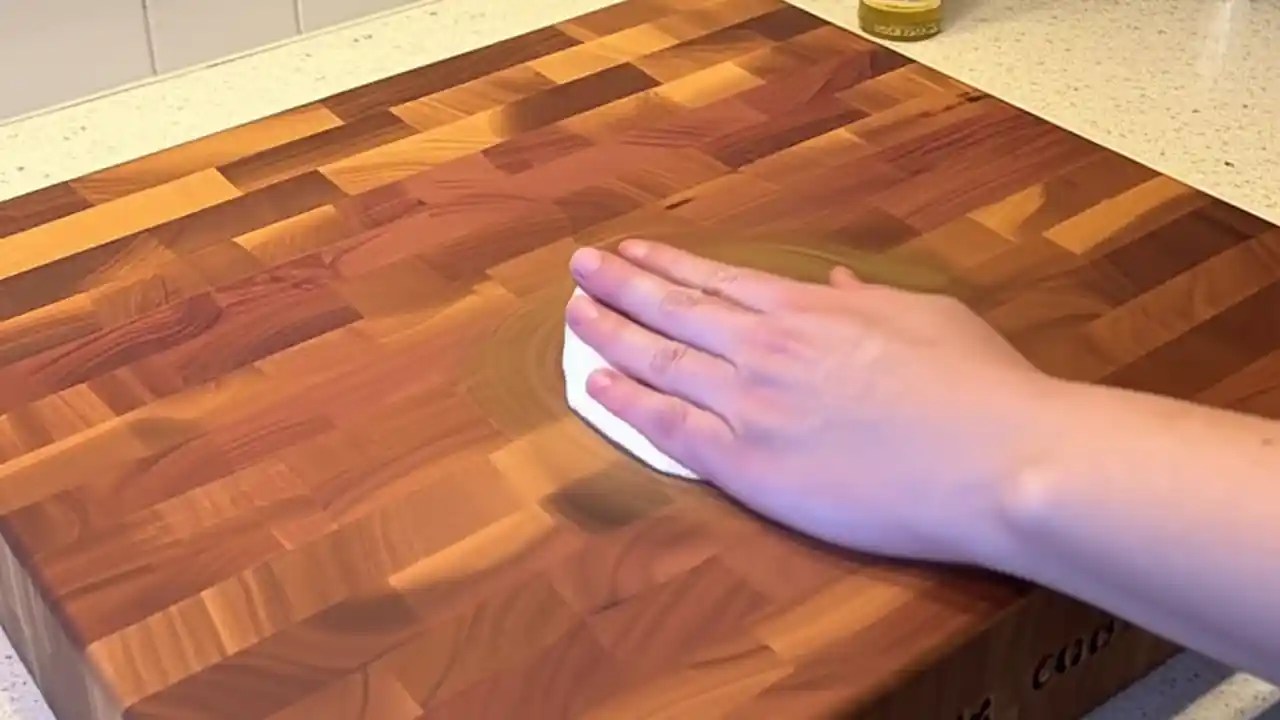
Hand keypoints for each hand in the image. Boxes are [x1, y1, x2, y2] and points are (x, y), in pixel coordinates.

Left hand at [565, 240, 1060, 567]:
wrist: (995, 460)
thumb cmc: (979, 386)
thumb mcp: (928, 314)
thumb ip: (869, 298)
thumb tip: (839, 283)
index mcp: (810, 310)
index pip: (717, 281)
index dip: (667, 264)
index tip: (631, 251)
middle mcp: (767, 348)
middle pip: (675, 310)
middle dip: (620, 285)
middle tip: (580, 268)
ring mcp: (751, 405)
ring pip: (660, 361)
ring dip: (610, 334)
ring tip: (574, 315)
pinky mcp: (749, 466)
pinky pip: (670, 429)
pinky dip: (627, 403)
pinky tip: (596, 384)